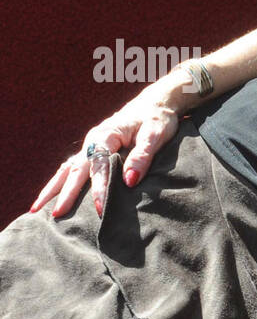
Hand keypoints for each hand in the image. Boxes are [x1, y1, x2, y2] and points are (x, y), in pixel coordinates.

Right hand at [30, 87, 182, 219]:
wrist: (156, 103)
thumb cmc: (157, 119)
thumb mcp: (155, 136)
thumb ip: (142, 157)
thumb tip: (129, 181)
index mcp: (106, 135)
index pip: (99, 166)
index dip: (100, 189)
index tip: (101, 209)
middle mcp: (93, 141)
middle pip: (75, 170)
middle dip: (65, 194)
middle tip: (57, 216)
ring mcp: (91, 146)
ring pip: (67, 170)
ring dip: (52, 189)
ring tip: (38, 209)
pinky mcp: (94, 151)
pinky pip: (72, 168)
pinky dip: (60, 183)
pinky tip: (52, 196)